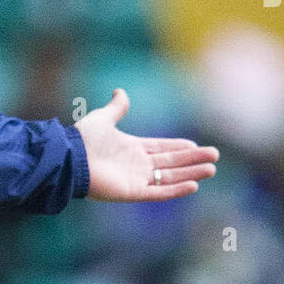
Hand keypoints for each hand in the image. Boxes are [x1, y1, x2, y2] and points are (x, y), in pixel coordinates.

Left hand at [75, 88, 218, 200]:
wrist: (69, 158)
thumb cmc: (83, 140)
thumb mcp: (102, 118)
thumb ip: (116, 107)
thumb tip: (121, 91)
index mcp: (131, 148)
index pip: (161, 148)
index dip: (179, 147)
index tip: (196, 146)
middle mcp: (136, 164)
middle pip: (171, 163)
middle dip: (193, 160)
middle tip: (214, 156)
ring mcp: (136, 179)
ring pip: (170, 177)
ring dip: (191, 173)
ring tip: (211, 170)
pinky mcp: (132, 192)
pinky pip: (158, 192)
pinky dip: (175, 190)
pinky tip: (193, 185)